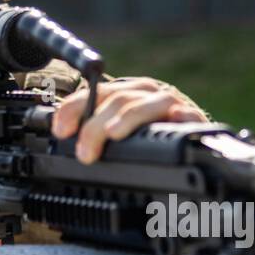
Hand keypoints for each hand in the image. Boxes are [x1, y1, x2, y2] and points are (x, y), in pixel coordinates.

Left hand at [51, 77, 207, 163]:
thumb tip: (65, 162)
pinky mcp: (191, 117)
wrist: (194, 148)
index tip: (60, 130)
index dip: (74, 108)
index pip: (93, 93)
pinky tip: (163, 126)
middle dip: (95, 124)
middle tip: (84, 153)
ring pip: (143, 104)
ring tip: (112, 134)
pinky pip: (182, 115)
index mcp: (124, 93)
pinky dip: (173, 118)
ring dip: (126, 118)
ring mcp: (169, 104)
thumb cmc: (153, 145)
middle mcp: (145, 93)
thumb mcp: (120, 140)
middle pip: (116, 99)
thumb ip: (96, 141)